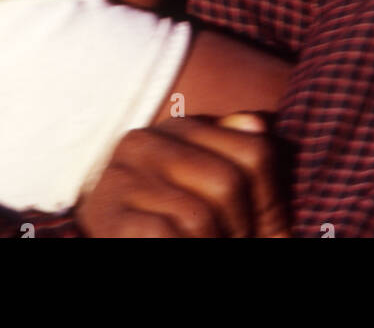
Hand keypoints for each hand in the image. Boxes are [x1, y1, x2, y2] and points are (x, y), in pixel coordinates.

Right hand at [76, 113, 288, 237]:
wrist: (101, 231)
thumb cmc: (159, 212)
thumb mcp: (197, 179)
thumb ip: (231, 152)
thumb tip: (258, 124)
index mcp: (180, 127)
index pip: (255, 151)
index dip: (272, 201)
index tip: (269, 233)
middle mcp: (148, 142)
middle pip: (229, 183)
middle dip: (244, 229)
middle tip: (238, 243)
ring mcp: (125, 177)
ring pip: (201, 216)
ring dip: (215, 244)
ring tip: (211, 245)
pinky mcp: (112, 216)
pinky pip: (166, 235)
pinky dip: (185, 248)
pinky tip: (179, 244)